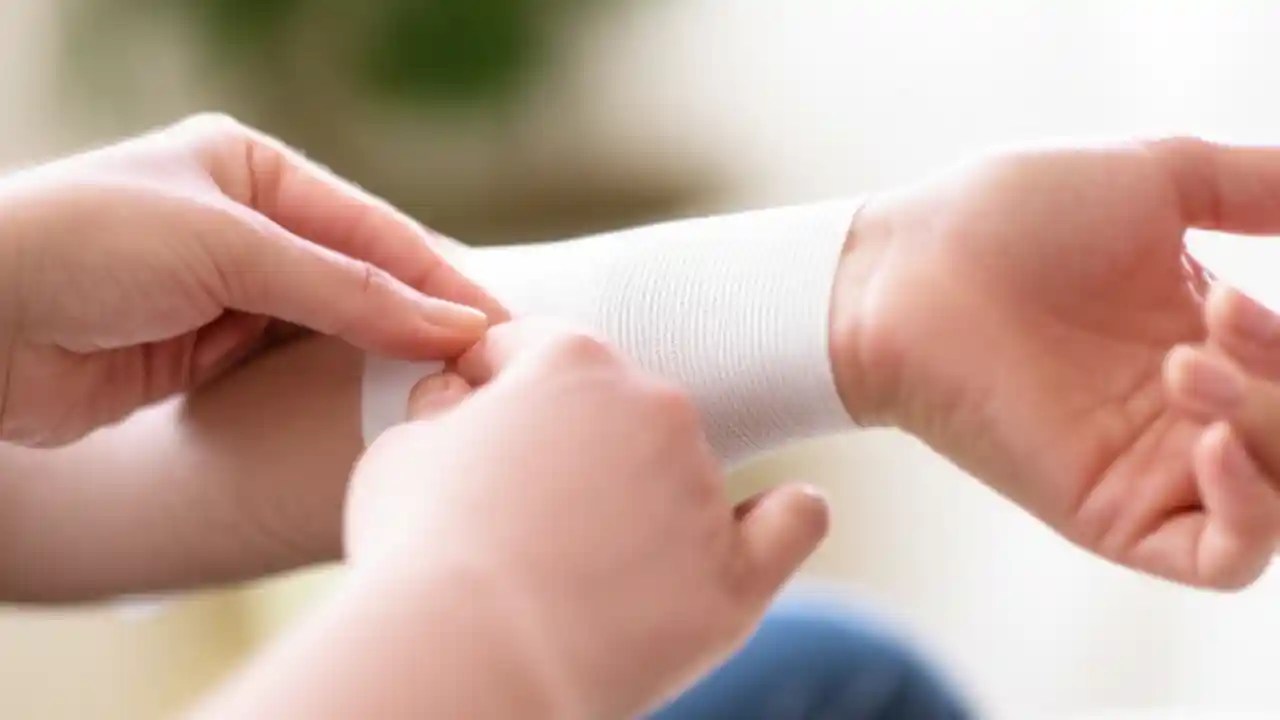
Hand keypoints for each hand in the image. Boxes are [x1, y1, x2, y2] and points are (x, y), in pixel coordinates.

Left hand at [0, 113, 500, 445]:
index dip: (435, 276)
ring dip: (379, 356)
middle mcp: (242, 226)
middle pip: (357, 276)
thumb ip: (346, 287)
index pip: (368, 225)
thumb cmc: (86, 246)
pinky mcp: (204, 354)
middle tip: (487, 360)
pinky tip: (377, 403)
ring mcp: (225, 292)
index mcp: (248, 169)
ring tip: (446, 387)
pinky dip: (331, 386)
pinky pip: (289, 368)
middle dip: (417, 316)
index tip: (494, 322)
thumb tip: (449, 323)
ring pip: (329, 326)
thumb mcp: (230, 247)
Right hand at [345, 321, 828, 717]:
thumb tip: (467, 395)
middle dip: (575, 445)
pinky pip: (792, 520)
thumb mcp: (403, 449)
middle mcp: (654, 405)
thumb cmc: (418, 552)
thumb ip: (447, 405)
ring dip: (644, 500)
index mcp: (573, 360)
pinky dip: (774, 521)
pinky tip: (739, 535)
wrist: (467, 661)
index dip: (496, 390)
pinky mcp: (734, 575)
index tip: (475, 438)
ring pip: (686, 469)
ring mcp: (702, 488)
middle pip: (618, 409)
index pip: (536, 351)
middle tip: (525, 514)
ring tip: (579, 568)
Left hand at [832, 138, 1279, 588]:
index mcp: (1211, 339)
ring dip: (1266, 422)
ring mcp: (1152, 469)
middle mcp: (1190, 412)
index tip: (1229, 300)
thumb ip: (1258, 189)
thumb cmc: (1009, 218)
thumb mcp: (1160, 180)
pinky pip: (1222, 559)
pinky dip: (1250, 513)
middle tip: (1218, 318)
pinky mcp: (1108, 514)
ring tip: (1183, 361)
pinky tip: (1212, 443)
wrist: (910, 269)